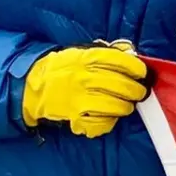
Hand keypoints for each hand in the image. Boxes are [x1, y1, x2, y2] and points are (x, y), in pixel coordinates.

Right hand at [21, 43, 150, 137]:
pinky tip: (109, 116)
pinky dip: (108, 122)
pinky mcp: (74, 115)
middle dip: (137, 91)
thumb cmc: (62, 68)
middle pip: (123, 86)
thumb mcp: (81, 53)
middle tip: (139, 93)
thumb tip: (130, 52)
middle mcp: (84, 77)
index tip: (142, 73)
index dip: (137, 68)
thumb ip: (105, 53)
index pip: (121, 61)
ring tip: (126, 105)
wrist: (33, 85)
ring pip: (116, 105)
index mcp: (86, 58)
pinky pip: (100, 122)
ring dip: (125, 107)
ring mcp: (79, 97)